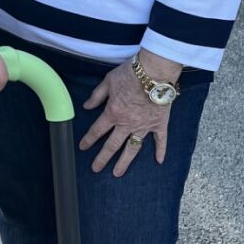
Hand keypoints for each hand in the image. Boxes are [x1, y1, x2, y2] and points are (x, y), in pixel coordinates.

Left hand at [79, 59, 171, 176]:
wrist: (154, 71)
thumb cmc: (130, 73)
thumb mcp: (108, 81)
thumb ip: (97, 96)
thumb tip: (86, 106)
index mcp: (113, 113)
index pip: (97, 130)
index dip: (88, 139)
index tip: (83, 147)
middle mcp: (127, 124)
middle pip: (112, 145)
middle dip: (102, 158)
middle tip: (96, 168)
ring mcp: (144, 126)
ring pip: (132, 148)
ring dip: (124, 162)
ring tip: (118, 173)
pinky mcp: (159, 123)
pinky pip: (160, 140)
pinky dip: (161, 151)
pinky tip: (159, 161)